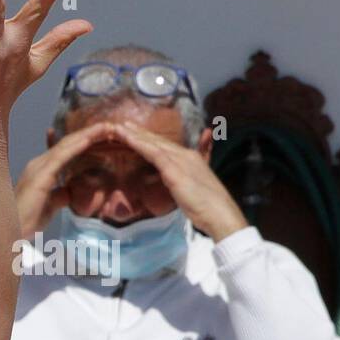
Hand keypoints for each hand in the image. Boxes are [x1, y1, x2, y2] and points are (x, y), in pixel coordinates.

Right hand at [13, 121, 119, 235]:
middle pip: (67, 144)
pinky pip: (61, 157)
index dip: (83, 142)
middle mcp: (39, 164)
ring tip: (104, 127)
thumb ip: (59, 195)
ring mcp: (38, 167)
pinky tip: (89, 140)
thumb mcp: (50, 204)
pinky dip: (76, 147)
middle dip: (88, 134)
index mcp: (41, 169)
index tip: (101, 136)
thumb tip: (69, 191)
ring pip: (66, 146)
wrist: (11, 228)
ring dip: (86, 135)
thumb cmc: (28, 219)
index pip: (65, 151)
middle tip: (108, 126)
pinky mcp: (41, 175)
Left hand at [110, 122, 248, 241]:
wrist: (221, 215)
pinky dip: (139, 144)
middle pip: (158, 141)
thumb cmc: (208, 207)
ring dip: (135, 135)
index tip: (135, 131)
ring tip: (118, 127)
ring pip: (153, 144)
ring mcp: (180, 161)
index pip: (166, 146)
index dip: (150, 138)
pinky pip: (153, 153)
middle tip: (122, 124)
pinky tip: (127, 138)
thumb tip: (170, 177)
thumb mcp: (194, 189)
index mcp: (192, 158)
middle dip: (140, 132)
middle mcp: (186, 155)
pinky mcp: (174, 170)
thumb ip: (182, 181)